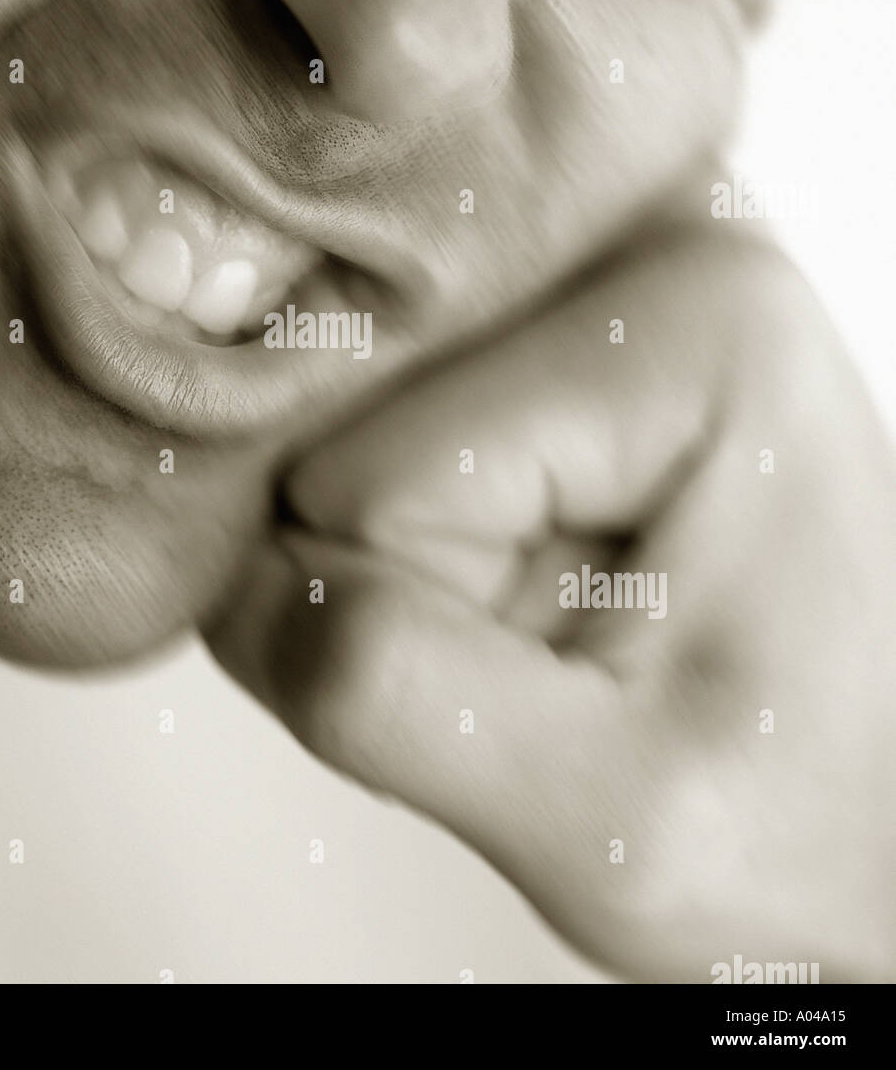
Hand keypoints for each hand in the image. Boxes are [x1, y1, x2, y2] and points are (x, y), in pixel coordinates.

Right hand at [209, 234, 895, 980]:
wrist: (863, 815)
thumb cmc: (801, 813)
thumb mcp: (620, 821)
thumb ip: (401, 697)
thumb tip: (235, 583)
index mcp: (691, 316)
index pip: (375, 477)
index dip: (423, 617)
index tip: (545, 676)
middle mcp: (637, 248)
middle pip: (344, 426)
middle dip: (403, 579)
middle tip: (549, 644)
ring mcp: (585, 277)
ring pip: (338, 432)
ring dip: (413, 562)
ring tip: (556, 611)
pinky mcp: (544, 330)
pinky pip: (371, 430)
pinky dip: (418, 534)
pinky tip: (526, 565)